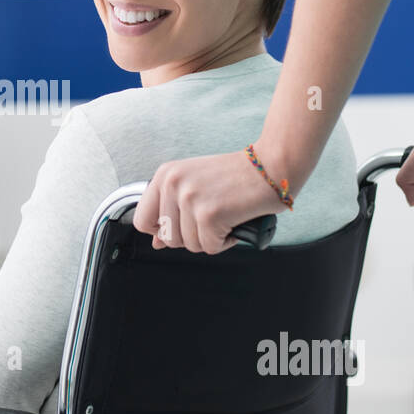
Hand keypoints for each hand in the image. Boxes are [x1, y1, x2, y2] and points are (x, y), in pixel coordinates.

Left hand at [134, 147, 289, 253]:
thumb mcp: (194, 185)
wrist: (272, 166)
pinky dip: (226, 241)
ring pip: (189, 245)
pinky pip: (210, 247)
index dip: (161, 231)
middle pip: (168, 238)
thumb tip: (158, 243)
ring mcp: (190, 199)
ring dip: (210, 239)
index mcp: (165, 175)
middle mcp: (173, 184)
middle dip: (191, 236)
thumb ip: (172, 212)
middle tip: (212, 218)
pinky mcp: (209, 214)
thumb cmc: (237, 176)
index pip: (142, 220)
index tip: (181, 226)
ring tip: (225, 217)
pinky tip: (235, 221)